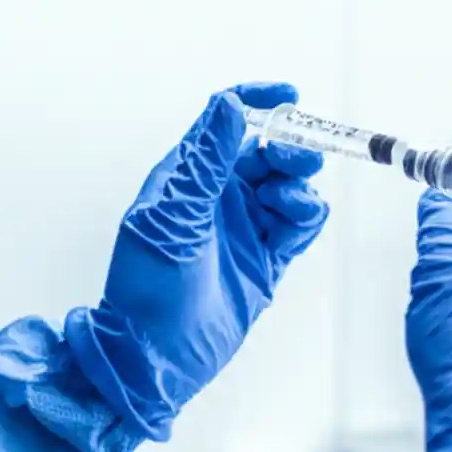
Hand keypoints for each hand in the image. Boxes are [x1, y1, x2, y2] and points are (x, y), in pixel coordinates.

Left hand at [65, 83, 327, 439]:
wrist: (153, 357)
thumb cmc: (145, 287)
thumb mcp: (174, 215)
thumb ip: (206, 161)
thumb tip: (228, 106)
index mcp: (187, 177)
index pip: (224, 120)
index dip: (256, 100)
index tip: (288, 94)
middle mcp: (217, 197)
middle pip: (267, 152)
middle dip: (289, 147)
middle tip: (297, 159)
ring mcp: (243, 228)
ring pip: (288, 187)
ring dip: (298, 185)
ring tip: (287, 204)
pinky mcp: (265, 260)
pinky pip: (298, 225)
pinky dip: (306, 216)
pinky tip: (297, 221)